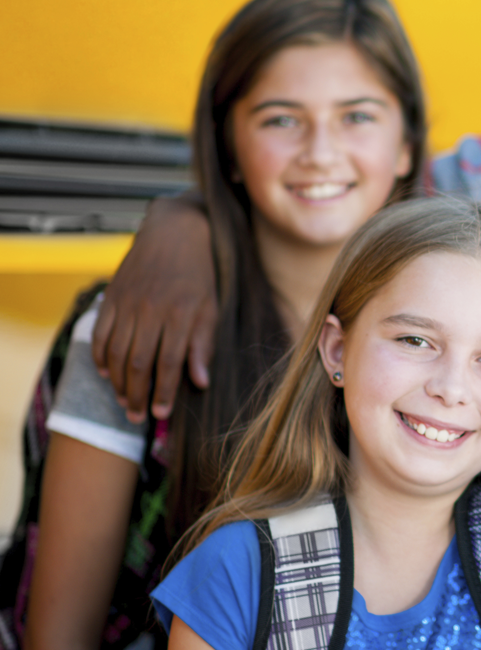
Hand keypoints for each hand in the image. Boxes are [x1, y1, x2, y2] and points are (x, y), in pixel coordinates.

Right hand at [92, 195, 216, 421]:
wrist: (175, 232)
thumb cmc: (200, 274)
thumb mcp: (211, 308)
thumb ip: (203, 345)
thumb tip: (200, 382)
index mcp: (181, 316)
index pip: (168, 364)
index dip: (163, 392)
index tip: (161, 413)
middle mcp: (152, 311)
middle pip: (138, 364)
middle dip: (137, 395)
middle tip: (137, 417)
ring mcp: (129, 303)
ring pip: (117, 352)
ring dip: (118, 382)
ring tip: (124, 401)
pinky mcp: (113, 296)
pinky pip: (101, 333)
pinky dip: (101, 356)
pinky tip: (106, 373)